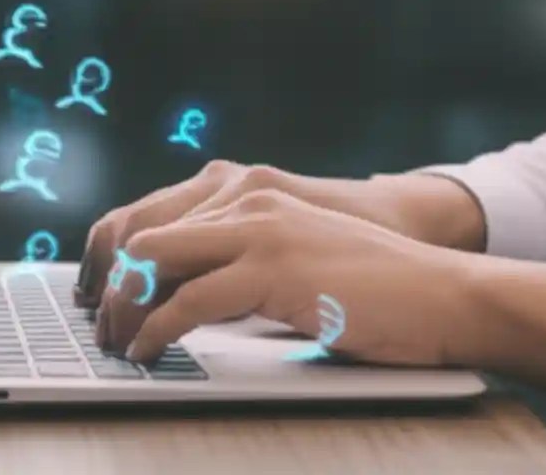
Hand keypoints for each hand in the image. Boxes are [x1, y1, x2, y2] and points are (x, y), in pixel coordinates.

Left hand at [89, 186, 470, 364]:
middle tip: (101, 326)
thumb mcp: (292, 264)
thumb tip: (180, 298)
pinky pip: (188, 299)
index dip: (116, 260)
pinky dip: (157, 329)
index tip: (101, 298)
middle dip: (110, 282)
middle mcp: (247, 201)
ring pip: (154, 261)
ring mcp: (260, 229)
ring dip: (125, 309)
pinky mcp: (273, 268)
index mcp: (249, 196)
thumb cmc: (375, 290)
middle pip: (143, 233)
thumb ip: (239, 267)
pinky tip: (148, 350)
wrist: (445, 293)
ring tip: (117, 344)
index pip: (155, 217)